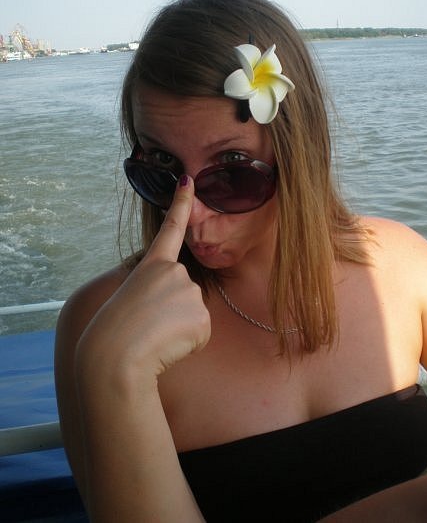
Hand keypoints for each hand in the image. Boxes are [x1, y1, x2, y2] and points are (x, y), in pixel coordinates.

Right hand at [76, 174, 210, 380]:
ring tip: (155, 336)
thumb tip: (182, 304)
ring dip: (179, 329)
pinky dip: (188, 344)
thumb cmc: (114, 331)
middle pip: (186, 292)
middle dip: (174, 311)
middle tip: (149, 325)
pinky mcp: (202, 317)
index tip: (188, 179)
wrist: (115, 356)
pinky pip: (200, 334)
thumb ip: (158, 291)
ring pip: (193, 315)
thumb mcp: (131, 298)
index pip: (171, 228)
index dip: (182, 203)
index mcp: (153, 265)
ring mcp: (190, 292)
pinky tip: (169, 345)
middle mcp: (175, 272)